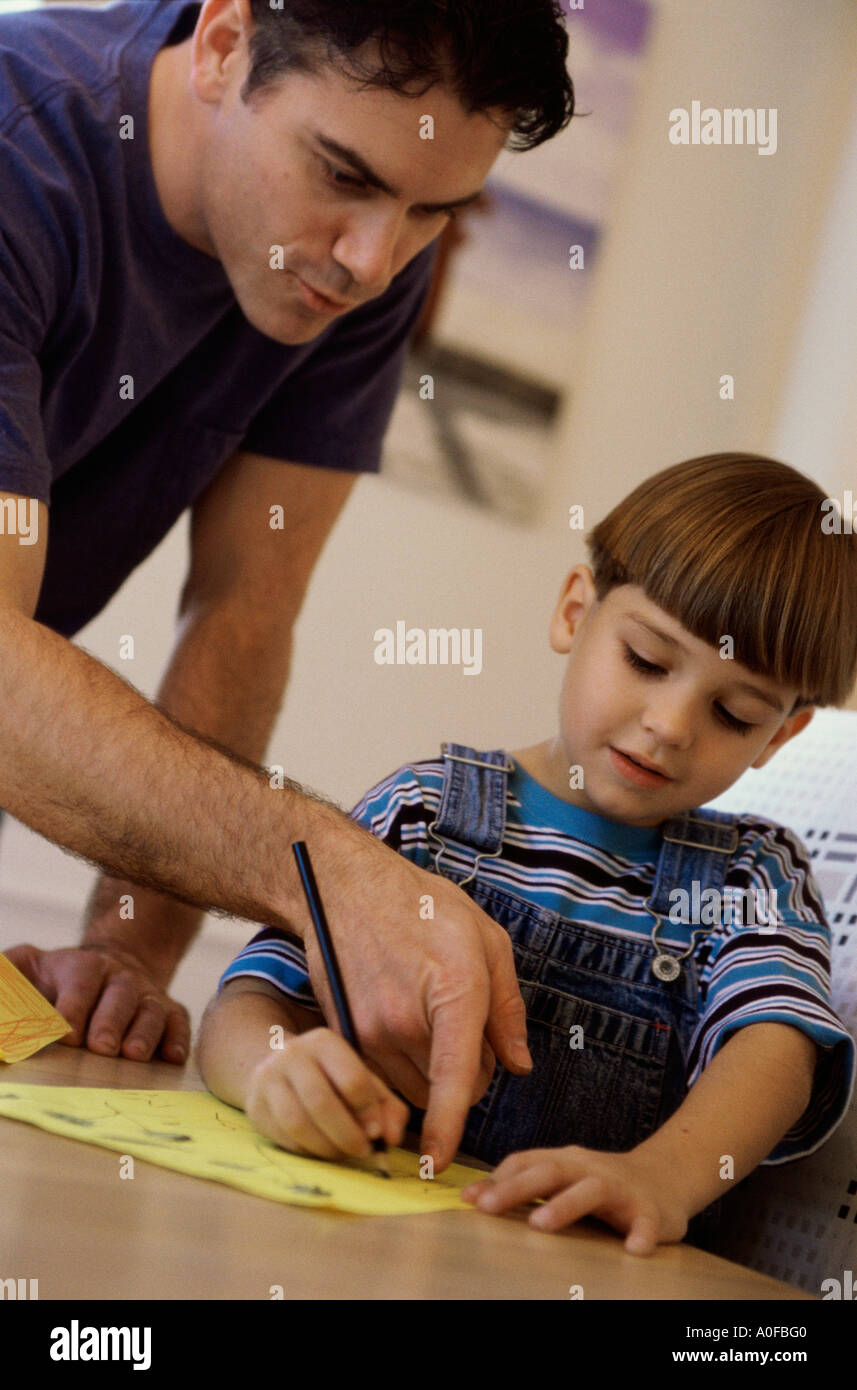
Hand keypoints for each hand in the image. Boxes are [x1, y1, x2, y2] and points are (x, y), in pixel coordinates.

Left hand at [3, 942, 190, 1063]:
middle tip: (100, 1047)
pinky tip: (173, 1057)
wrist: (107, 966)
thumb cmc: (55, 980)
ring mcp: (146, 994)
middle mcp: (119, 976)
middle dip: (110, 1021)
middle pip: (120, 993)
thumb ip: (7, 977)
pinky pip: (178, 1021)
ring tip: (133, 1055)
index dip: (73, 1006)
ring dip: (144, 1032)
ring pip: (151, 1009)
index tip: (63, 1033)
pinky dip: (178, 1038)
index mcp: (83, 965)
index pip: (80, 980)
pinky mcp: (168, 1010)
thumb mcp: (26, 966)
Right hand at [244, 1027, 409, 1158]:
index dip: (369, 1112)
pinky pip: (284, 1137)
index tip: (377, 1132)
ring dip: (326, 1147)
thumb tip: (390, 1139)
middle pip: (321, 1102)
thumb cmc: (332, 1078)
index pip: (351, 1080)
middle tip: (363, 1151)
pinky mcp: (256, 1107)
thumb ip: (388, 1108)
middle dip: (347, 1135)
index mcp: (324, 1041)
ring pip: (298, 1123)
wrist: (277, 1067)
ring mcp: (268, 1079)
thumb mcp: (363, 1081)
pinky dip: (308, 1151)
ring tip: (343, 1153)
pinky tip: (322, 1149)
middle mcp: (292, 1054)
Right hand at [304, 816, 531, 1171]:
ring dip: (433, 1072)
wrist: (346, 889)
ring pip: (416, 1087)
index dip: (450, 1125)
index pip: (455, 1076)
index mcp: (454, 990)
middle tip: (464, 1025)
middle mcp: (407, 1018)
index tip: (441, 1162)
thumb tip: (519, 1065)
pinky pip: (385, 1075)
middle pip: (448, 1088)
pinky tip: (403, 1019)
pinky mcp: (348, 1034)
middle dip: (467, 1074)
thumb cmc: (423, 907)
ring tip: (431, 1015)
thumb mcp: (487, 940)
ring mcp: (371, 1028)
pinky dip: (402, 1065)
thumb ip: (508, 1008)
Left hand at [461, 1145, 691, 1254]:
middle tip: (487, 1208)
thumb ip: (522, 1184)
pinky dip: (640, 1235)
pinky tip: (632, 1250)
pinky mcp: (650, 1212)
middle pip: (550, 1172)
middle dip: (516, 1189)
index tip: (468, 1200)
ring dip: (565, 1206)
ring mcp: (620, 1188)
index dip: (497, 1179)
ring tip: (540, 1225)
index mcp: (565, 1161)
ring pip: (591, 1191)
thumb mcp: (562, 1177)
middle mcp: (589, 1169)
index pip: (526, 1162)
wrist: (665, 1178)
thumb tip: (469, 1196)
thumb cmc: (598, 1182)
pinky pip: (646, 1223)